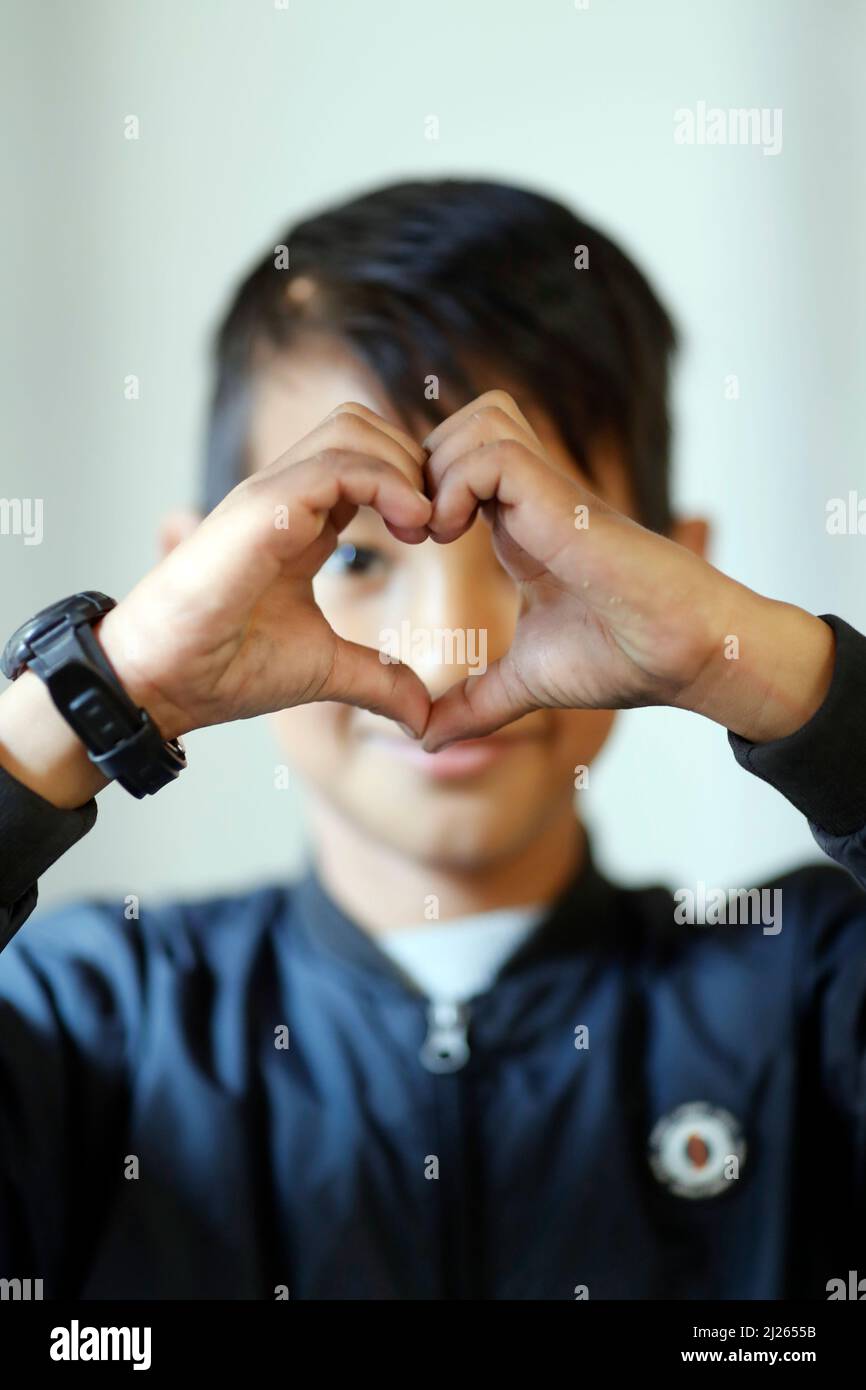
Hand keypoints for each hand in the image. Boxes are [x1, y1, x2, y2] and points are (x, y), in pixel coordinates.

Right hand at [97, 404, 433, 740]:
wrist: (160, 683)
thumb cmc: (225, 670)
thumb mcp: (324, 670)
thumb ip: (378, 680)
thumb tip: (425, 716)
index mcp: (300, 522)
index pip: (365, 461)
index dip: (412, 483)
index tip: (438, 533)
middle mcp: (285, 497)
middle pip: (363, 425)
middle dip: (414, 461)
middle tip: (437, 521)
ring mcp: (270, 495)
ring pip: (353, 428)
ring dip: (402, 466)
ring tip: (424, 523)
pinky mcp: (262, 507)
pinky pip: (336, 464)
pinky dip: (385, 481)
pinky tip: (410, 523)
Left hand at [421, 391, 834, 748]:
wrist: (686, 657)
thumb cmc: (624, 659)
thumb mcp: (527, 681)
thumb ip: (476, 703)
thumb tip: (425, 739)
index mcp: (521, 526)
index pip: (461, 460)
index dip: (423, 486)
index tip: (411, 542)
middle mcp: (534, 499)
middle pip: (464, 422)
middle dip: (421, 466)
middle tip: (414, 530)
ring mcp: (551, 493)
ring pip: (479, 420)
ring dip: (439, 469)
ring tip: (434, 532)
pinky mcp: (564, 501)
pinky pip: (493, 454)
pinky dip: (458, 485)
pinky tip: (453, 536)